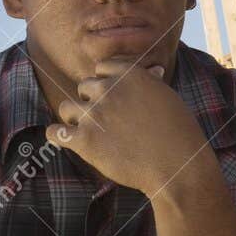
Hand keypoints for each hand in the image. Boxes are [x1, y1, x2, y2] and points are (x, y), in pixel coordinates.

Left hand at [47, 60, 207, 196]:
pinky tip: (65, 140)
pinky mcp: (84, 141)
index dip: (106, 83)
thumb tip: (153, 71)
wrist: (177, 166)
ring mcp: (94, 115)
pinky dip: (58, 136)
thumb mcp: (168, 97)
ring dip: (74, 117)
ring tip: (86, 130)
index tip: (113, 97)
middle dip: (92, 101)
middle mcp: (108, 90)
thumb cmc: (179, 133)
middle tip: (105, 120)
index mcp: (129, 74)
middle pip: (84, 87)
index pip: (102, 68)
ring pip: (67, 107)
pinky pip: (55, 133)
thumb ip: (150, 83)